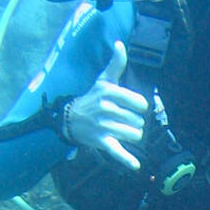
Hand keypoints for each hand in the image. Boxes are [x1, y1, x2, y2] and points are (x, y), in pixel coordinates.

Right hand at [65, 41, 148, 171]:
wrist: (70, 118)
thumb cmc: (92, 98)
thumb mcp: (103, 80)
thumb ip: (115, 64)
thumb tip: (120, 44)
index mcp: (109, 92)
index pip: (140, 103)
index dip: (139, 107)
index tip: (131, 107)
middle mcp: (106, 108)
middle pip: (138, 121)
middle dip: (134, 122)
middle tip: (122, 120)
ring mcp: (104, 126)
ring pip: (134, 135)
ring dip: (132, 135)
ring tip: (122, 131)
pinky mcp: (101, 141)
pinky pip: (117, 151)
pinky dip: (127, 159)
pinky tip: (136, 165)